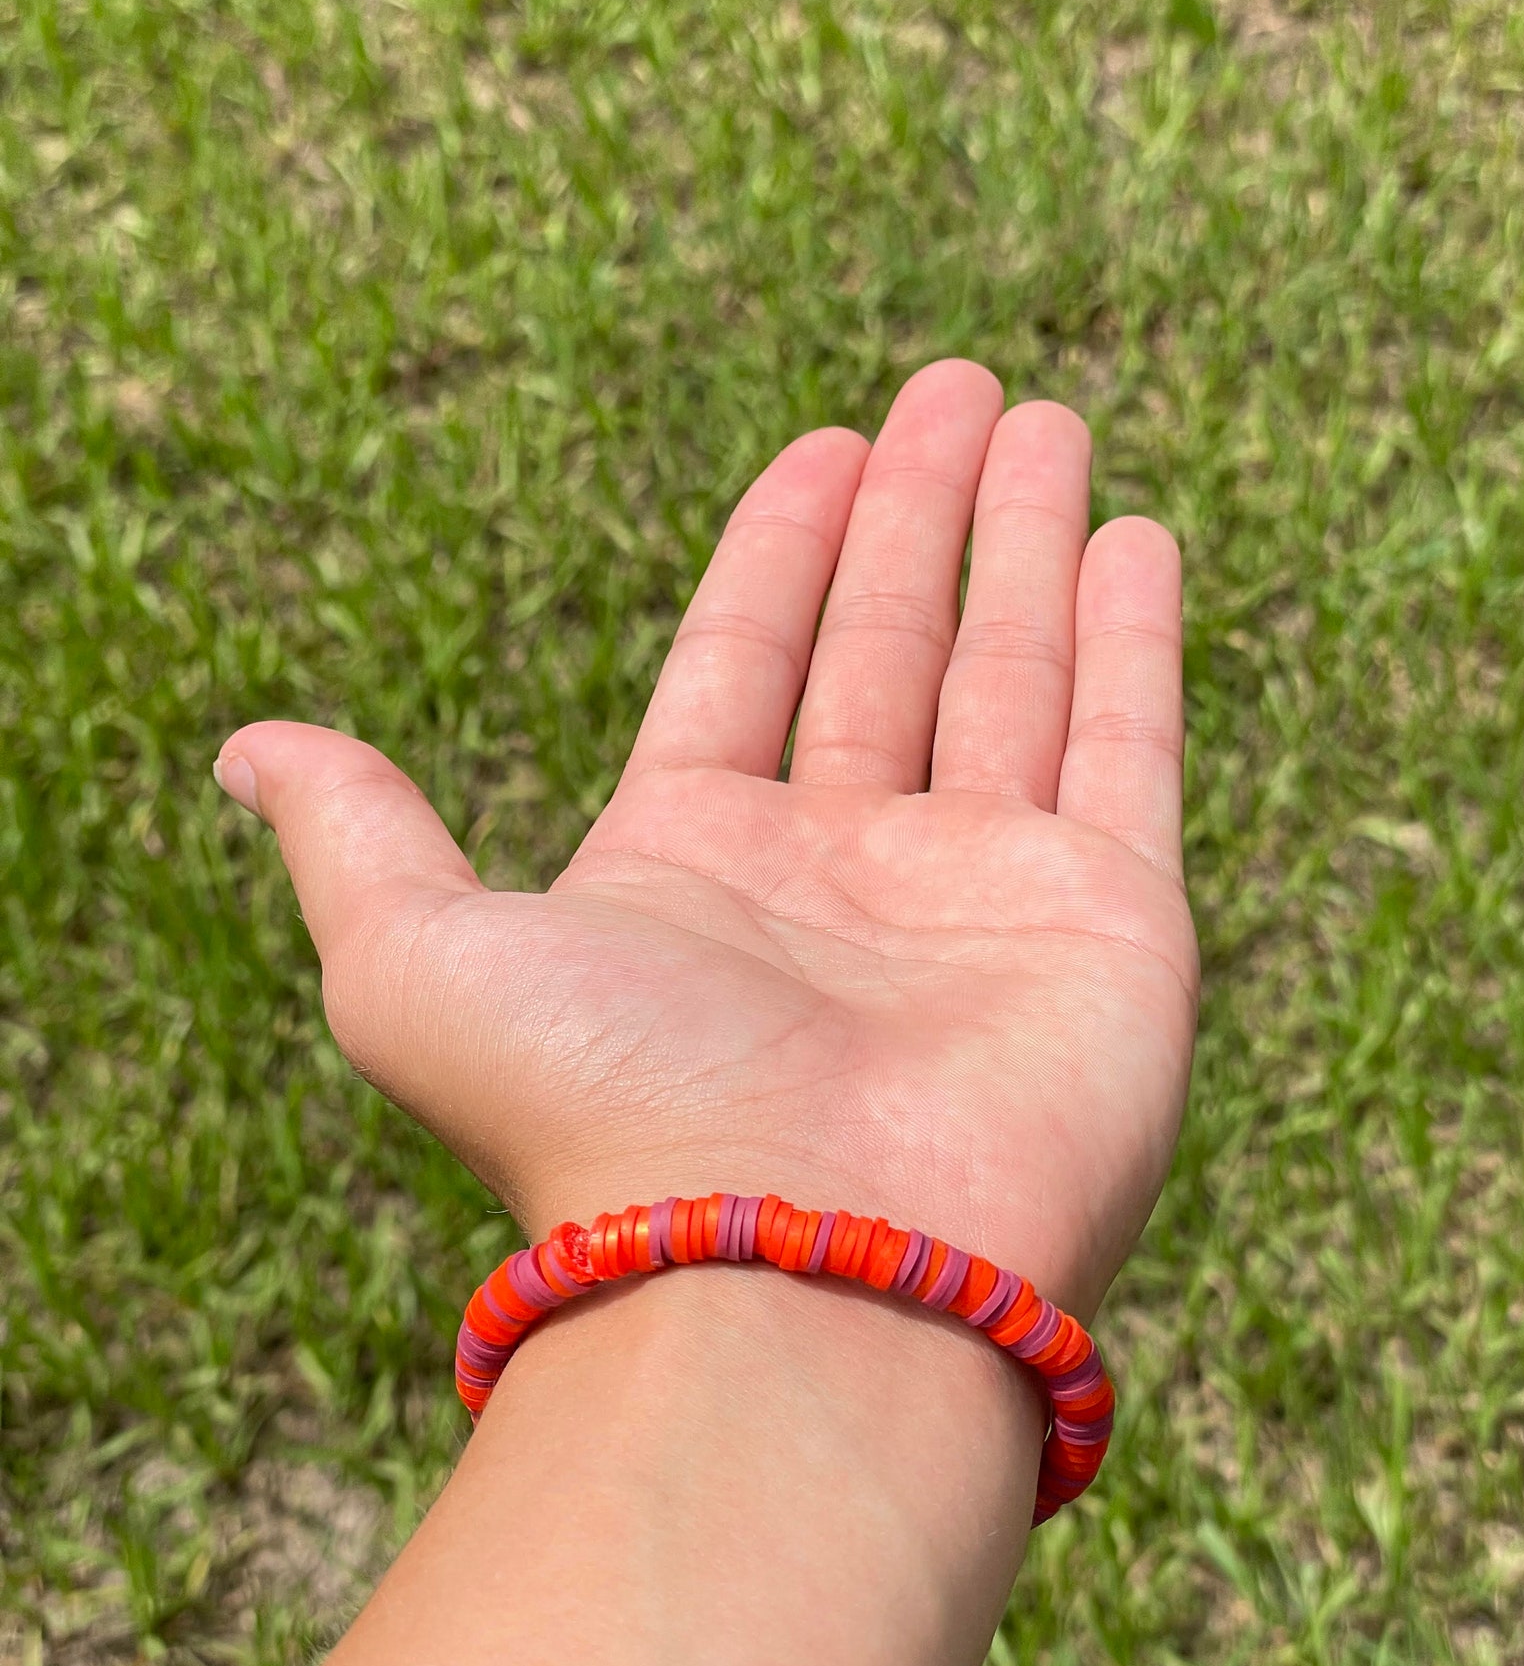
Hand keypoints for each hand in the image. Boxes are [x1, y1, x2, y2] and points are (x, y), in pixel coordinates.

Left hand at [216, 360, 1196, 1315]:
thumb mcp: (419, 960)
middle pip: (888, 647)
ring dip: (1026, 542)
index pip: (750, 663)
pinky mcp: (1112, 924)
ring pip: (1013, 674)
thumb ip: (356, 838)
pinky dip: (1134, 642)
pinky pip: (1125, 748)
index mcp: (700, 866)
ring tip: (1044, 415)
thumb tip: (246, 749)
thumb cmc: (606, 1121)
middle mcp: (847, 877)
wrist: (798, 1281)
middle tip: (956, 385)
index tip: (825, 442)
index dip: (785, 551)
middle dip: (919, 514)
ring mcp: (985, 897)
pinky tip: (1133, 535)